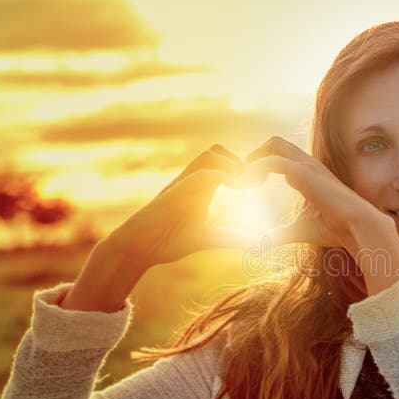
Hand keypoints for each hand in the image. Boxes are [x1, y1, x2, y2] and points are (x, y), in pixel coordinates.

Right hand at [105, 144, 255, 270]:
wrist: (139, 248)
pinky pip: (202, 173)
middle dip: (240, 161)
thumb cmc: (168, 241)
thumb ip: (230, 238)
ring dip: (231, 165)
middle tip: (254, 183)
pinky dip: (222, 177)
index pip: (224, 162)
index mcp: (202, 187)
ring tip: (244, 186)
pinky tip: (235, 190)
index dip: (244, 168)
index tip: (259, 185)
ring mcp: (182, 183)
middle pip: (218, 150)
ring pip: (210, 155)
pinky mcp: (175, 192)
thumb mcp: (208, 239)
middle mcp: (192, 180)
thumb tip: (256, 244)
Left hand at [244, 136, 393, 255]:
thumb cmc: (337, 229)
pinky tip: (250, 185)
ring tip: (244, 181)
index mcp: (308, 174)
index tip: (249, 186)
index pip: (280, 154)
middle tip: (243, 179)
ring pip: (273, 144)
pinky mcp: (305, 174)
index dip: (261, 164)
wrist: (359, 227)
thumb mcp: (300, 230)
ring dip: (254, 159)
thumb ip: (278, 235)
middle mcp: (308, 165)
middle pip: (275, 142)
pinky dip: (256, 169)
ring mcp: (308, 166)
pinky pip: (272, 161)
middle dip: (254, 155)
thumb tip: (259, 247)